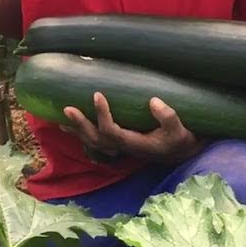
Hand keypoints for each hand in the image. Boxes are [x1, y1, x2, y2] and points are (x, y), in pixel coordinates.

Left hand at [62, 93, 202, 164]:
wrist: (183, 152)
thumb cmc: (182, 139)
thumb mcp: (181, 130)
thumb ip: (169, 117)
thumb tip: (153, 101)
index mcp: (136, 144)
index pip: (111, 132)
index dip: (102, 115)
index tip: (98, 95)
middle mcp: (124, 147)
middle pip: (96, 140)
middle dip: (81, 125)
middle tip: (68, 108)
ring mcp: (121, 147)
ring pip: (94, 143)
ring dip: (78, 130)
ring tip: (62, 117)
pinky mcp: (120, 143)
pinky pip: (97, 141)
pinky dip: (83, 133)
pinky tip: (72, 125)